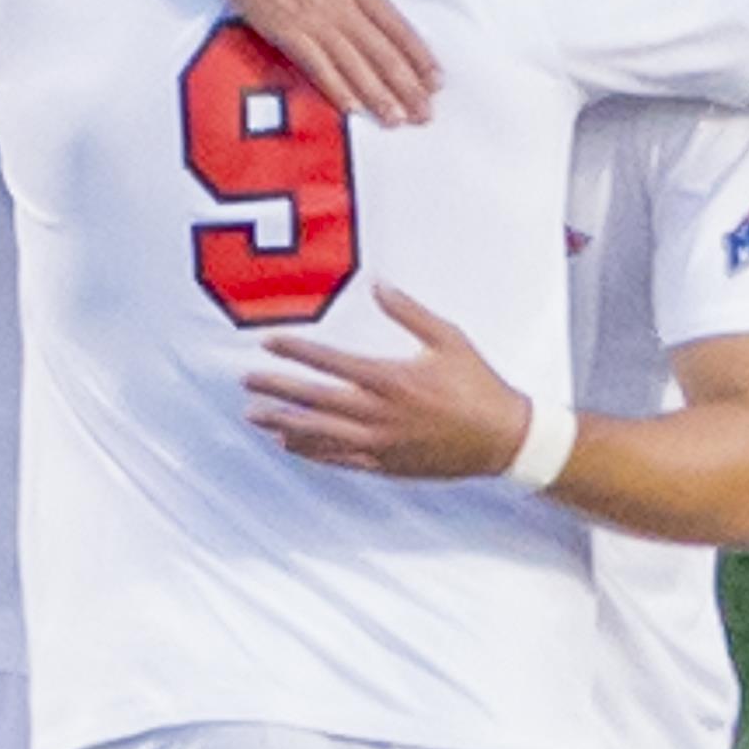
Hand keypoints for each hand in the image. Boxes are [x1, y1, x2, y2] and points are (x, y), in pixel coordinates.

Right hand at [203, 0, 440, 128]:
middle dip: (405, 86)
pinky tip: (353, 108)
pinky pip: (316, 66)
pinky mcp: (285, 32)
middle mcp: (338, 6)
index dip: (418, 56)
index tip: (436, 80)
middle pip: (380, 53)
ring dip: (376, 94)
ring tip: (397, 118)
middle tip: (424, 113)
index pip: (395, 26)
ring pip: (352, 65)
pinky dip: (335, 88)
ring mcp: (311, 22)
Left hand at [244, 284, 530, 476]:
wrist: (503, 440)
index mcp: (391, 379)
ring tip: (254, 416)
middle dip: (276, 389)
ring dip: (284, 424)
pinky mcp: (386, 466)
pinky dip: (311, 451)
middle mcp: (378, 415)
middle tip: (245, 382)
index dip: (295, 352)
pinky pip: (339, 459)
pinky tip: (290, 444)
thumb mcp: (448, 338)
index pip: (330, 362)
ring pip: (320, 435)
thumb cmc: (478, 384)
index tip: (267, 343)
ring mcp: (380, 444)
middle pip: (314, 401)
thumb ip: (408, 312)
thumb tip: (377, 283)